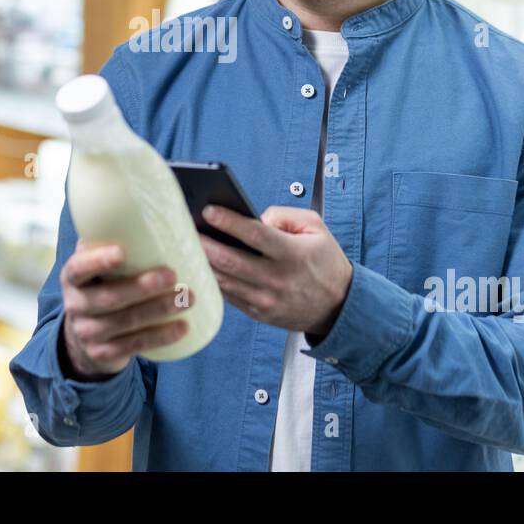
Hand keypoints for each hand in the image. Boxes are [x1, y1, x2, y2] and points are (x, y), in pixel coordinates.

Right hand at [59, 239, 189, 378]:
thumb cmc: (102, 287)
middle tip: (173, 275)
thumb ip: (111, 242)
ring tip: (188, 298)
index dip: (97, 261)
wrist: (84, 340)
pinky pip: (135, 345)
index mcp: (72, 279)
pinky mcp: (104, 355)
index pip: (78, 268)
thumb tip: (153, 206)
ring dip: (160, 310)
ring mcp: (89, 333)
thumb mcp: (97, 267)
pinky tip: (183, 327)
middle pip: (109, 298)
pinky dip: (161, 336)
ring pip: (126, 323)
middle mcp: (76, 306)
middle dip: (143, 287)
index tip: (122, 252)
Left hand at [200, 204, 351, 336]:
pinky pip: (228, 295)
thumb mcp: (315, 227)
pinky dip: (212, 280)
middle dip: (204, 243)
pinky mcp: (259, 313)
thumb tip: (254, 217)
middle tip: (185, 228)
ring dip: (202, 263)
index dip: (229, 221)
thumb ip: (285, 215)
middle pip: (231, 260)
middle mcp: (277, 279)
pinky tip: (200, 266)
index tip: (208, 210)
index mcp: (292, 255)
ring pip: (224, 281)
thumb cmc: (324, 261)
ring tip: (185, 246)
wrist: (338, 305)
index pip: (254, 235)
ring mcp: (266, 300)